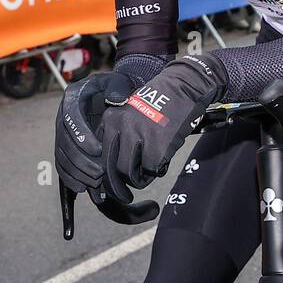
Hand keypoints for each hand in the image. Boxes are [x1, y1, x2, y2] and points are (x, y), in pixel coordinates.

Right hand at [55, 71, 125, 193]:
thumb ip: (117, 87)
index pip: (71, 117)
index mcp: (72, 98)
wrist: (114, 94)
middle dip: (80, 159)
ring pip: (61, 155)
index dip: (81, 135)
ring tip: (95, 182)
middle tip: (99, 172)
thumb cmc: (117, 88)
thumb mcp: (118, 81)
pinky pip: (62, 164)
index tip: (98, 150)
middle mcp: (63, 116)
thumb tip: (116, 99)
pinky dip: (69, 178)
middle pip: (64, 141)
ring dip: (76, 171)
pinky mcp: (65, 146)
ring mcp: (62, 132)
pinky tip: (82, 188)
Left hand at [101, 53, 226, 195]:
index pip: (99, 153)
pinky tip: (162, 163)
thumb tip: (112, 165)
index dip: (104, 172)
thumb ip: (119, 133)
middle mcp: (120, 126)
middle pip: (111, 166)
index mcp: (111, 118)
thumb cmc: (159, 101)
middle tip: (123, 195)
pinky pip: (151, 169)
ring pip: (129, 172)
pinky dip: (156, 171)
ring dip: (137, 179)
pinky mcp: (157, 144)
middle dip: (116, 185)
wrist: (184, 87)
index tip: (109, 182)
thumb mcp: (130, 111)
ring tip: (145, 177)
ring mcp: (139, 135)